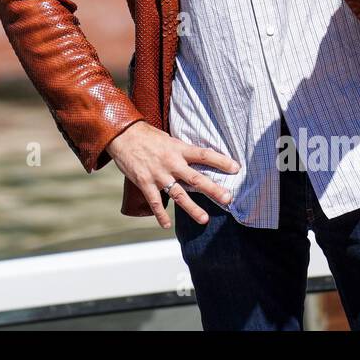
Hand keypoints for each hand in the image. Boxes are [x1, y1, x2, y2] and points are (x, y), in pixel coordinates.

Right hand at [105, 122, 240, 228]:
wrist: (122, 135)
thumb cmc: (147, 136)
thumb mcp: (168, 139)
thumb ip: (182, 151)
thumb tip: (199, 159)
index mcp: (178, 149)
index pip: (204, 154)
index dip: (221, 161)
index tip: (236, 168)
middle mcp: (171, 162)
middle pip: (196, 178)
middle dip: (213, 189)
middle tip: (228, 198)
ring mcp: (158, 174)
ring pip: (178, 194)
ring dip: (192, 208)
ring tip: (204, 219)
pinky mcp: (144, 182)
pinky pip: (154, 202)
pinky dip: (160, 214)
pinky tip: (166, 225)